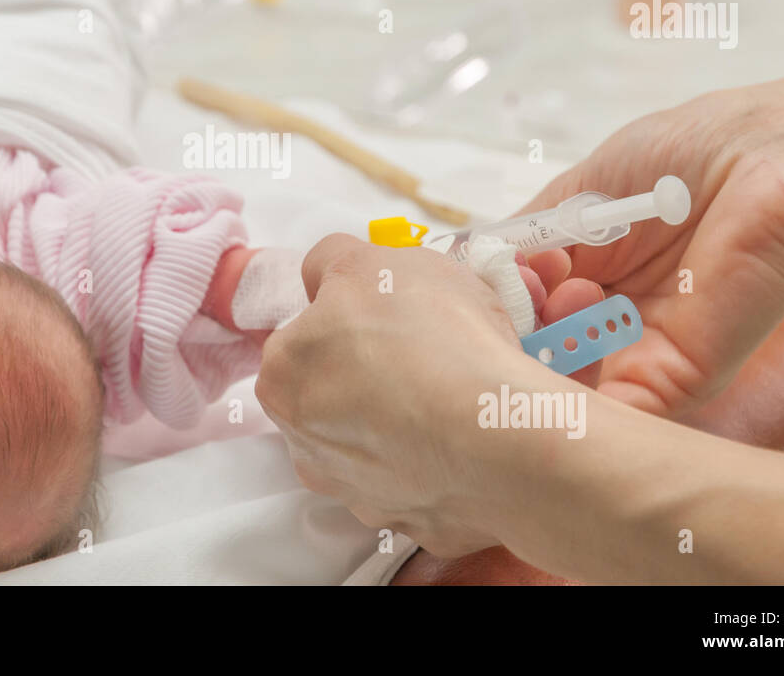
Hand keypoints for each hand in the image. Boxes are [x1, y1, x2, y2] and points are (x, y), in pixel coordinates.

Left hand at [256, 234, 595, 551]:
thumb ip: (330, 261)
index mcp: (281, 377)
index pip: (307, 335)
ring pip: (381, 440)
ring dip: (410, 417)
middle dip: (379, 369)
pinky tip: (473, 433)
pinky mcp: (414, 525)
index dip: (353, 315)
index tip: (397, 313)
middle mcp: (304, 446)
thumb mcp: (371, 258)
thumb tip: (325, 277)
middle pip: (339, 390)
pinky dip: (445, 460)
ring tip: (461, 390)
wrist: (502, 435)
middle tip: (432, 346)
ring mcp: (359, 493)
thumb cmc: (430, 337)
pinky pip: (427, 480)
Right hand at [521, 74, 783, 416]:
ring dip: (544, 348)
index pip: (524, 302)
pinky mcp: (672, 376)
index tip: (494, 277)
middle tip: (531, 291)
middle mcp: (611, 311)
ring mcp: (639, 347)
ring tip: (565, 298)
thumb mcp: (586, 187)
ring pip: (563, 379)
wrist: (775, 162)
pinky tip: (556, 355)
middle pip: (537, 346)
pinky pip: (609, 409)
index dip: (501, 293)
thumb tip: (482, 266)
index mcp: (592, 265)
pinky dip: (568, 397)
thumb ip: (534, 233)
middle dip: (518, 324)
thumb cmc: (692, 152)